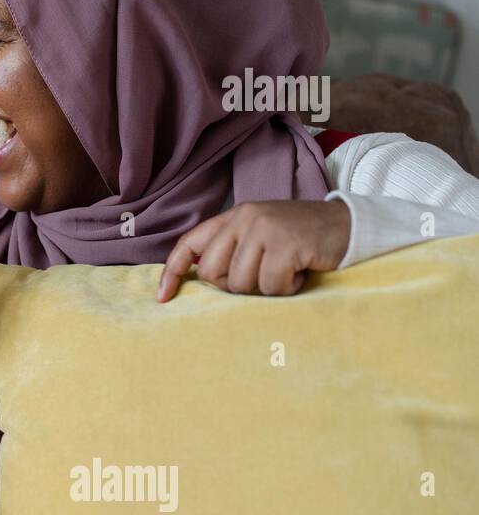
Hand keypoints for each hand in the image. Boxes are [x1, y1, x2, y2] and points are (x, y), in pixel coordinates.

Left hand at [158, 199, 350, 301]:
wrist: (351, 227)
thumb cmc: (302, 240)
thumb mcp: (261, 238)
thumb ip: (232, 251)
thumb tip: (200, 281)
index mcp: (234, 217)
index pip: (189, 244)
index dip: (172, 272)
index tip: (163, 297)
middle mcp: (245, 218)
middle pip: (213, 273)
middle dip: (234, 287)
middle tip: (263, 278)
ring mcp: (265, 228)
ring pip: (241, 283)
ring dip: (265, 289)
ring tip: (286, 272)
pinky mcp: (286, 244)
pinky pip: (269, 286)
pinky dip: (285, 289)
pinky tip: (299, 274)